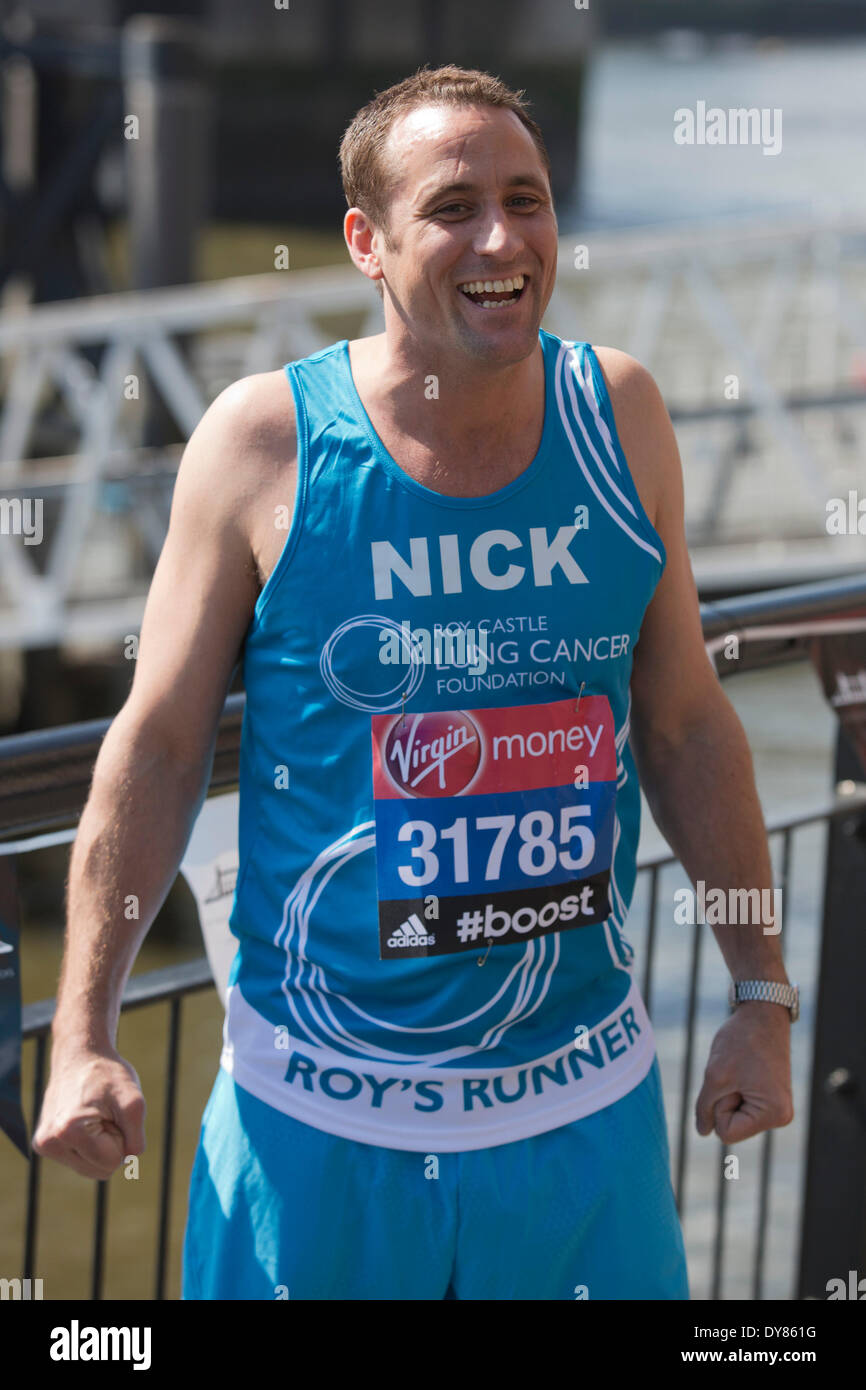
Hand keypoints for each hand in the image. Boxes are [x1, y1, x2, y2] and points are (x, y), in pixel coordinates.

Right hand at [33, 1044, 145, 1179]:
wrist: (80, 1054)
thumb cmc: (108, 1075)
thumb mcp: (134, 1102)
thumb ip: (136, 1139)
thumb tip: (128, 1162)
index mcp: (69, 1131)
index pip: (113, 1162)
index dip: (122, 1138)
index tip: (113, 1112)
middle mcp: (50, 1142)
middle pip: (101, 1171)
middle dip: (111, 1145)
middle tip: (104, 1114)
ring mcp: (44, 1145)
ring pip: (90, 1168)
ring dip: (101, 1145)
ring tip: (94, 1116)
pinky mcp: (44, 1144)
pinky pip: (80, 1160)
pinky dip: (89, 1144)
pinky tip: (83, 1119)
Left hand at [695, 1002, 792, 1142]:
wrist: (762, 1013)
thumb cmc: (741, 1041)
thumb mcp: (714, 1076)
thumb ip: (704, 1108)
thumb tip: (703, 1132)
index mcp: (773, 1115)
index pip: (726, 1133)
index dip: (718, 1107)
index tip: (732, 1080)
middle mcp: (781, 1117)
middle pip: (732, 1127)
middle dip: (725, 1099)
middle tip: (738, 1072)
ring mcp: (777, 1108)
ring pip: (734, 1116)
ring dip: (729, 1093)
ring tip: (742, 1070)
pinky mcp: (771, 1098)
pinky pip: (740, 1105)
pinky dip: (734, 1089)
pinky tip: (745, 1071)